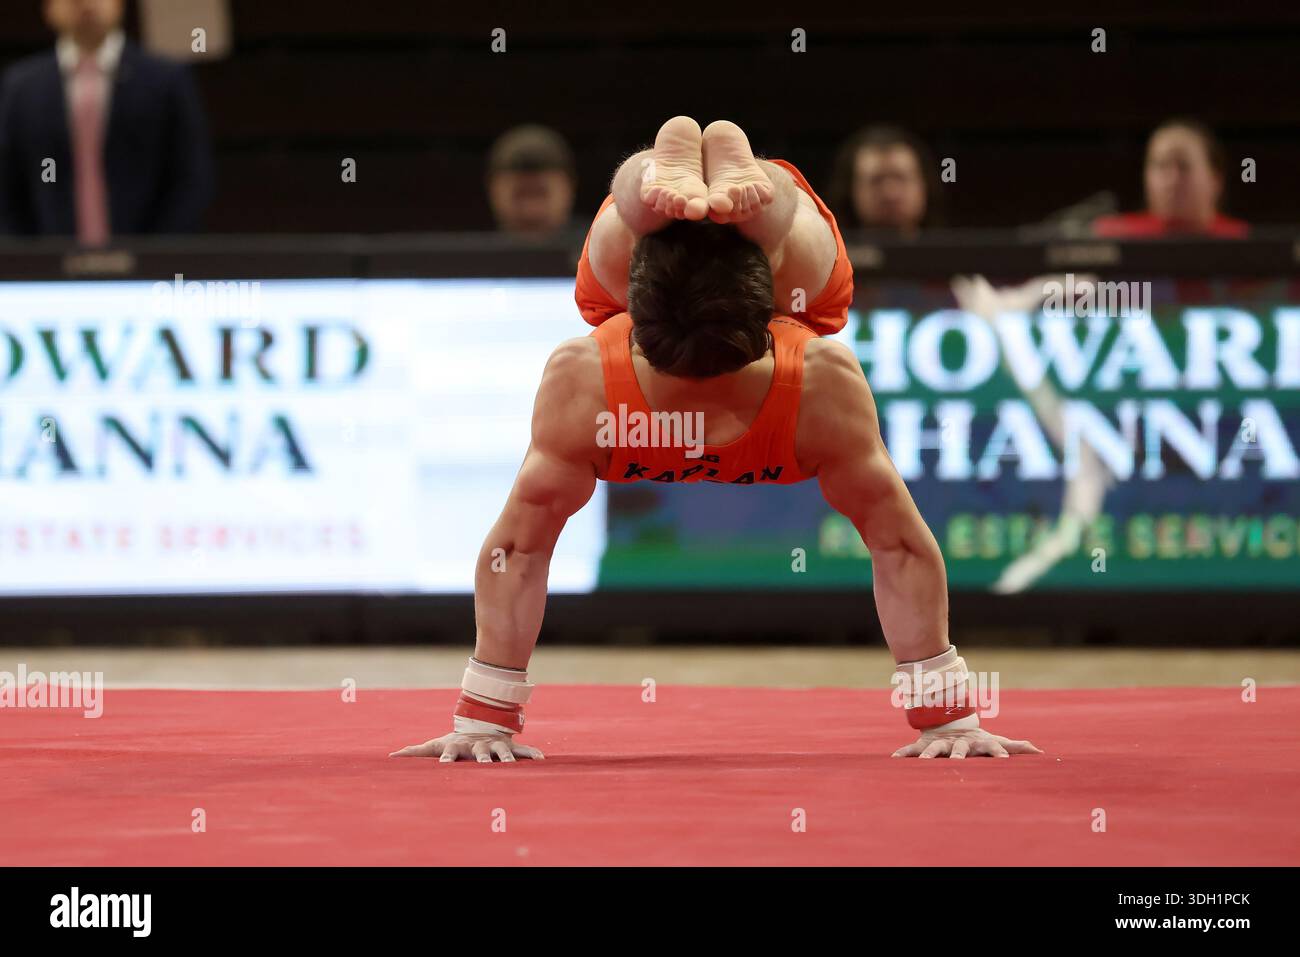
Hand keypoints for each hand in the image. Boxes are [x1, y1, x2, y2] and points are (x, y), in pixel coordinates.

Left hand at [389, 731, 544, 762]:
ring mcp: (496, 746)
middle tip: (484, 765)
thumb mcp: (436, 745)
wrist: (482, 722)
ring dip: (508, 759)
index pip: (451, 754)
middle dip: (483, 760)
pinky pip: (525, 751)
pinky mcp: (511, 747)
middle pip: (481, 754)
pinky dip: (533, 754)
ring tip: (511, 765)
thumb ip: (416, 752)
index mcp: (459, 747)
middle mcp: (479, 746)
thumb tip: (391, 757)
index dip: (447, 760)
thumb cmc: (456, 741)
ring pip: (504, 753)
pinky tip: (543, 760)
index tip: (444, 766)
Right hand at [892, 727, 1042, 758]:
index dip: (998, 752)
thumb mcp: (995, 741)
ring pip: (933, 750)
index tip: (1004, 759)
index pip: (990, 746)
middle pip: (958, 750)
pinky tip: (894, 760)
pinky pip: (911, 750)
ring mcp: (940, 743)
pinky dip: (903, 754)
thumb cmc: (976, 738)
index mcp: (977, 743)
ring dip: (929, 755)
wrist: (947, 721)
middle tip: (958, 762)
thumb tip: (1042, 753)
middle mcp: (958, 743)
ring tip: (924, 762)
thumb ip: (1015, 747)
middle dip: (958, 755)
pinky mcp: (924, 745)